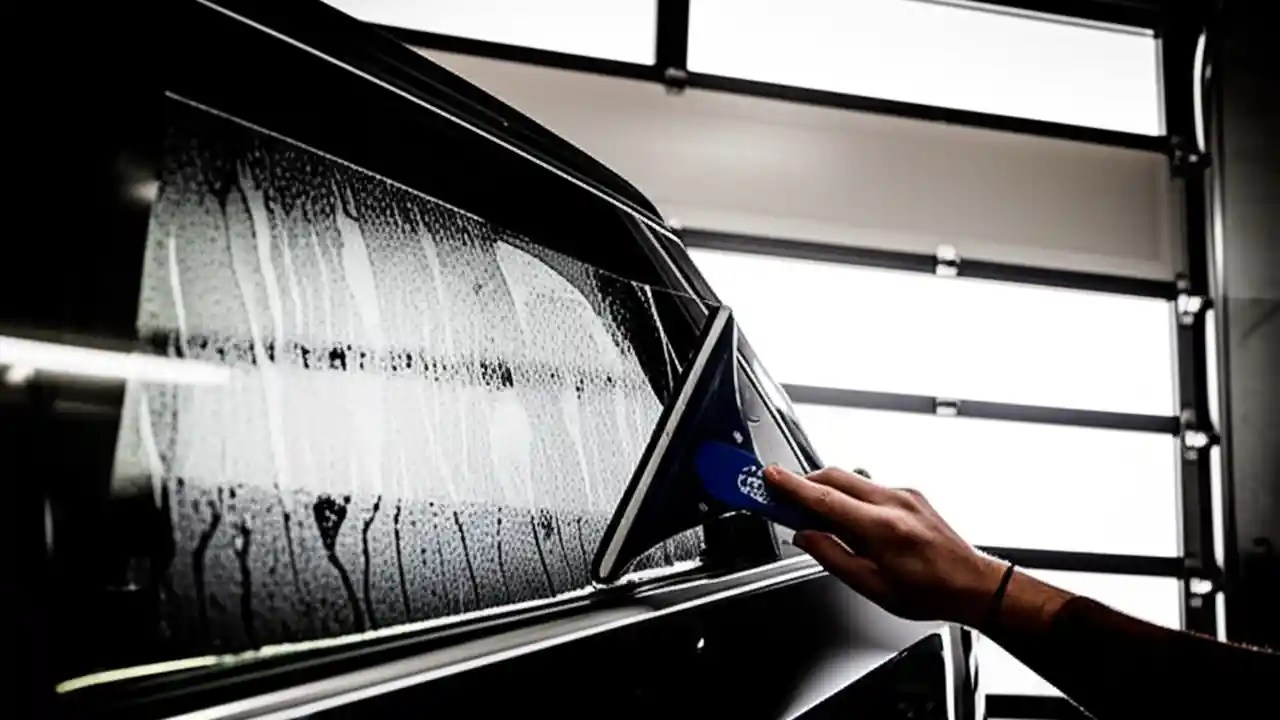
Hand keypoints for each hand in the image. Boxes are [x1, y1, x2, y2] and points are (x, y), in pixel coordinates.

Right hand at [763, 465, 1010, 626]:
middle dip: (804, 484)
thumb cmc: (929, 591)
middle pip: (835, 478)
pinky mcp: (910, 495)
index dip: (791, 486)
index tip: (769, 477)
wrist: (972, 584)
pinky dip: (850, 497)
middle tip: (782, 497)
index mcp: (882, 528)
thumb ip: (831, 556)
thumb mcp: (871, 586)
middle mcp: (894, 503)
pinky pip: (869, 488)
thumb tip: (804, 537)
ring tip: (815, 516)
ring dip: (827, 491)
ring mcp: (904, 495)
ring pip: (852, 481)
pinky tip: (848, 520)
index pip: (825, 498)